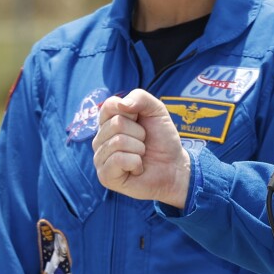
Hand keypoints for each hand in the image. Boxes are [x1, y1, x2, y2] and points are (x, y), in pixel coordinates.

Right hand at [92, 89, 190, 207]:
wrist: (174, 166)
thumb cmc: (162, 139)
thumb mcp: (156, 110)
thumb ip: (140, 97)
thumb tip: (121, 104)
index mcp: (107, 122)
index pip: (109, 105)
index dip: (132, 112)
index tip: (141, 122)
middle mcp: (100, 139)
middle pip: (116, 124)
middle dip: (139, 133)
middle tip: (144, 142)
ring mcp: (100, 158)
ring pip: (118, 142)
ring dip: (139, 149)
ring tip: (141, 155)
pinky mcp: (105, 176)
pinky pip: (118, 160)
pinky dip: (136, 163)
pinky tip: (137, 169)